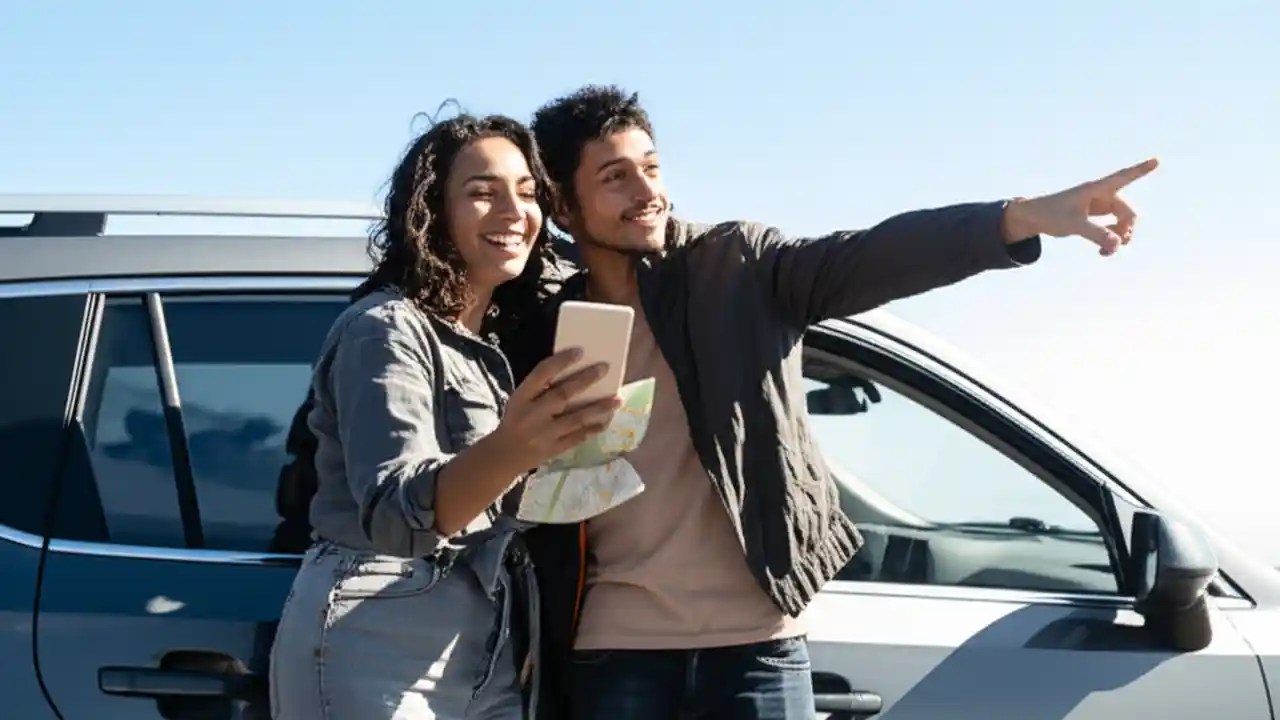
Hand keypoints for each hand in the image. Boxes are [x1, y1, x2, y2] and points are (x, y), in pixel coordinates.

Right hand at [490, 348, 621, 469]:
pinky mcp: (554, 449)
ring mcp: (544, 434)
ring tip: (617, 399)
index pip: (541, 375)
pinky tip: (606, 420)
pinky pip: (578, 437)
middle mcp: (533, 414)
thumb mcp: (519, 401)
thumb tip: (573, 372)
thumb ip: (540, 389)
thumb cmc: (516, 421)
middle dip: (585, 380)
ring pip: (576, 418)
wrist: (504, 455)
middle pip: (562, 395)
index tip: (579, 351)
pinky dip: (593, 429)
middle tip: (604, 368)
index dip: (560, 362)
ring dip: (598, 408)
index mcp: (521, 397)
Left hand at [1003, 158, 1159, 255]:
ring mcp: (1099, 206)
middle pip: (1127, 212)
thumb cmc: (1050, 214)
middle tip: (1116, 245)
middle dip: (1125, 229)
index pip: (1122, 177)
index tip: (1156, 160)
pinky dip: (1111, 240)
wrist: (1033, 218)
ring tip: (1106, 252)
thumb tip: (1118, 244)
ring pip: (1121, 222)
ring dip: (1119, 238)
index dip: (1140, 170)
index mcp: (1096, 189)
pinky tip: (1103, 252)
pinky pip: (1112, 229)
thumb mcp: (1073, 224)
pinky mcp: (1094, 217)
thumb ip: (1096, 233)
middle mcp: (1101, 196)